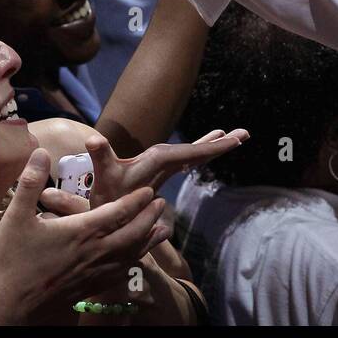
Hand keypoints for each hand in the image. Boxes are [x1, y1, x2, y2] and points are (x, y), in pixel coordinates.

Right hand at [0, 148, 168, 323]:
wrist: (9, 306)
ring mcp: (94, 273)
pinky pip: (120, 273)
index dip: (136, 200)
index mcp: (81, 232)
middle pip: (133, 233)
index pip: (118, 212)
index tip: (150, 191)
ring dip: (148, 239)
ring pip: (131, 254)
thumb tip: (39, 152)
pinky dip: (133, 262)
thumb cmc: (11, 261)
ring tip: (160, 229)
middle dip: (150, 216)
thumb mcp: (15, 217)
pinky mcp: (89, 288)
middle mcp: (94, 252)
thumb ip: (30, 182)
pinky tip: (134, 259)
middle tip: (161, 203)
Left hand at [84, 129, 249, 208]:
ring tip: (238, 137)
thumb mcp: (104, 174)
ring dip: (215, 145)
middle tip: (244, 134)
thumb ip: (101, 156)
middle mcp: (161, 157)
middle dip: (219, 143)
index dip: (210, 146)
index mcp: (157, 157)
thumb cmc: (105, 194)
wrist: (100, 204)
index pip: (188, 151)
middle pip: (195, 148)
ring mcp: (162, 164)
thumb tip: (93, 140)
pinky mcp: (162, 171)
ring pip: (194, 152)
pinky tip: (213, 150)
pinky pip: (188, 160)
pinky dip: (203, 154)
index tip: (232, 138)